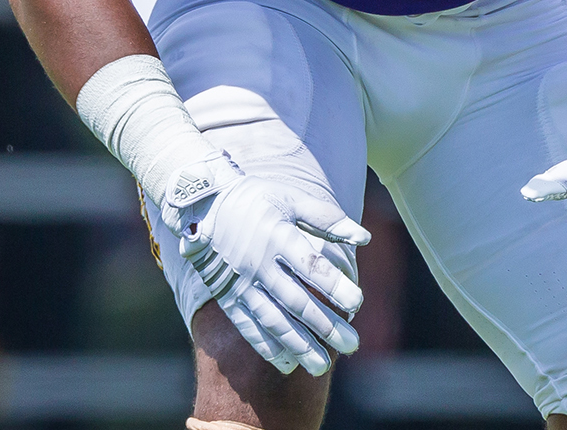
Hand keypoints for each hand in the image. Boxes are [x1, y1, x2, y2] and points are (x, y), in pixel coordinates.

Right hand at [162, 154, 370, 374]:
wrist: (201, 205)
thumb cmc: (253, 199)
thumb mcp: (290, 199)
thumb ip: (326, 219)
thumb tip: (365, 238)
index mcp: (278, 236)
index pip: (311, 266)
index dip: (334, 286)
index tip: (357, 304)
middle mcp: (259, 264)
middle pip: (297, 300)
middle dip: (326, 325)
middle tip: (352, 345)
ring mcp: (241, 283)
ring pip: (273, 320)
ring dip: (299, 345)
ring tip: (322, 366)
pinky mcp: (227, 296)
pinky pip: (248, 326)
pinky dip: (266, 346)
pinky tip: (287, 363)